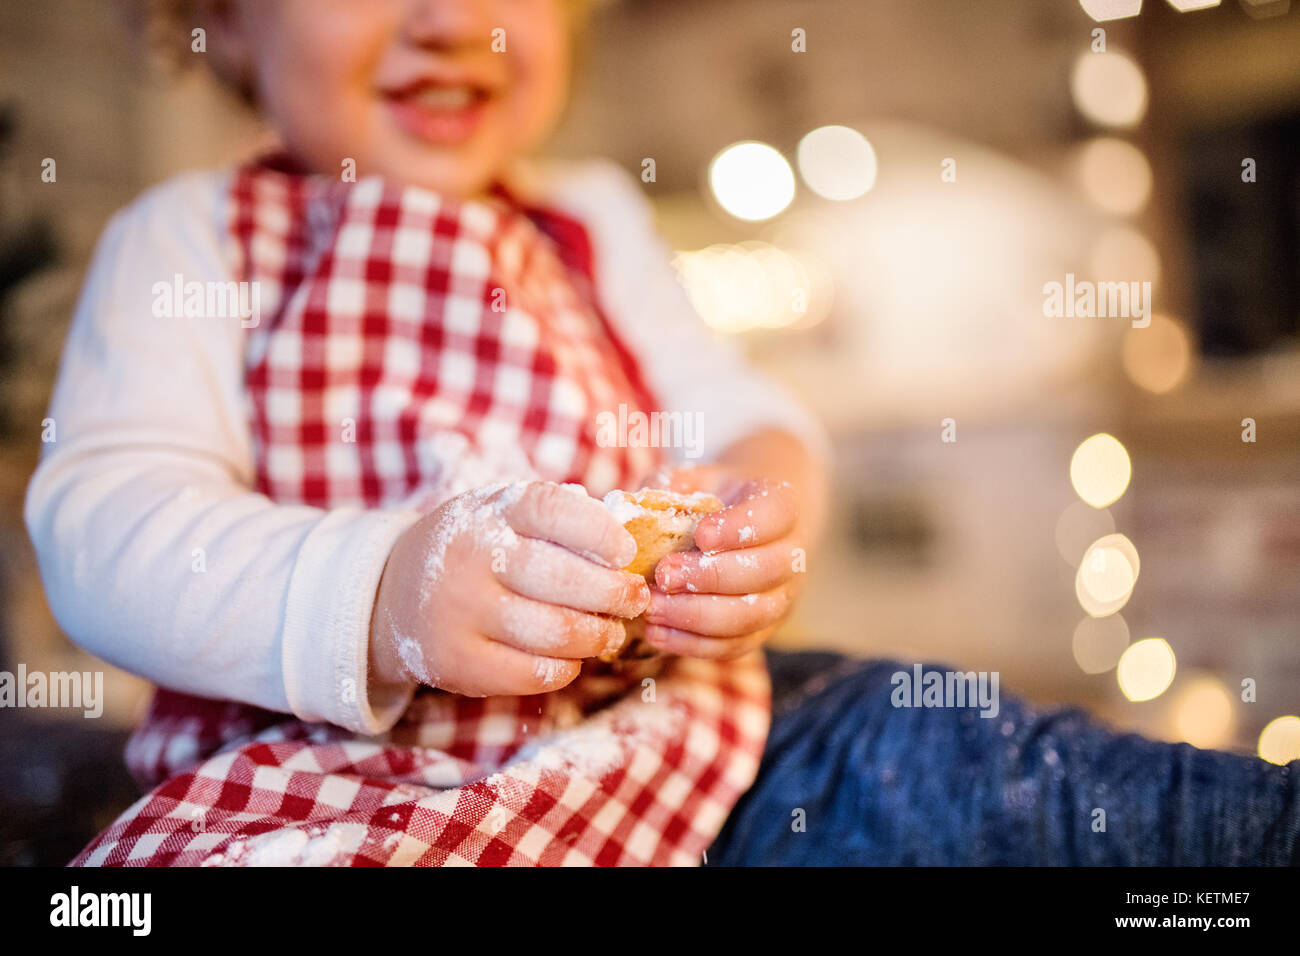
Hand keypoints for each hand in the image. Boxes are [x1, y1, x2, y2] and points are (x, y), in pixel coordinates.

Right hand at [368, 481, 650, 697]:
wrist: (393, 593)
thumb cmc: (477, 548)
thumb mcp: (502, 515)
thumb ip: (558, 518)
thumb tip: (630, 531)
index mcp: (489, 511)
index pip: (553, 510)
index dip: (600, 533)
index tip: (626, 553)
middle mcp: (470, 558)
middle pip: (563, 580)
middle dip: (614, 594)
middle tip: (634, 600)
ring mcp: (460, 612)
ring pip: (555, 633)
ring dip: (598, 636)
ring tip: (611, 633)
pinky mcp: (457, 661)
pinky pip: (533, 673)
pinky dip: (567, 667)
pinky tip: (574, 657)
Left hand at [637, 466, 803, 659]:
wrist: (746, 528)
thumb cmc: (713, 499)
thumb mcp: (695, 479)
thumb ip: (669, 486)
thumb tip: (630, 504)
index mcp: (781, 506)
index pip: (773, 516)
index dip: (738, 528)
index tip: (700, 533)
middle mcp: (793, 554)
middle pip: (765, 571)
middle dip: (711, 577)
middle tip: (664, 575)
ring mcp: (781, 596)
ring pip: (752, 615)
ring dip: (699, 616)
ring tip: (654, 609)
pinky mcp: (762, 630)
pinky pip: (735, 645)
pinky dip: (695, 644)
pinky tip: (658, 633)